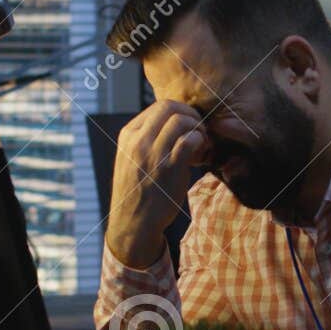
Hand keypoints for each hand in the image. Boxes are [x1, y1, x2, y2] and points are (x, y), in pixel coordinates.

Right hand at [106, 101, 206, 268]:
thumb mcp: (132, 158)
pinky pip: (189, 140)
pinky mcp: (167, 168)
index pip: (159, 106)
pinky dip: (200, 142)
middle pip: (170, 107)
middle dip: (191, 115)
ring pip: (181, 120)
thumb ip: (148, 139)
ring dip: (198, 128)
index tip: (189, 126)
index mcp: (129, 134)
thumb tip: (177, 122)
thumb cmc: (138, 191)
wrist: (132, 223)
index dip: (181, 111)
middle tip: (200, 131)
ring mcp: (152, 154)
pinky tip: (201, 155)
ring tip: (202, 144)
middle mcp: (137, 141)